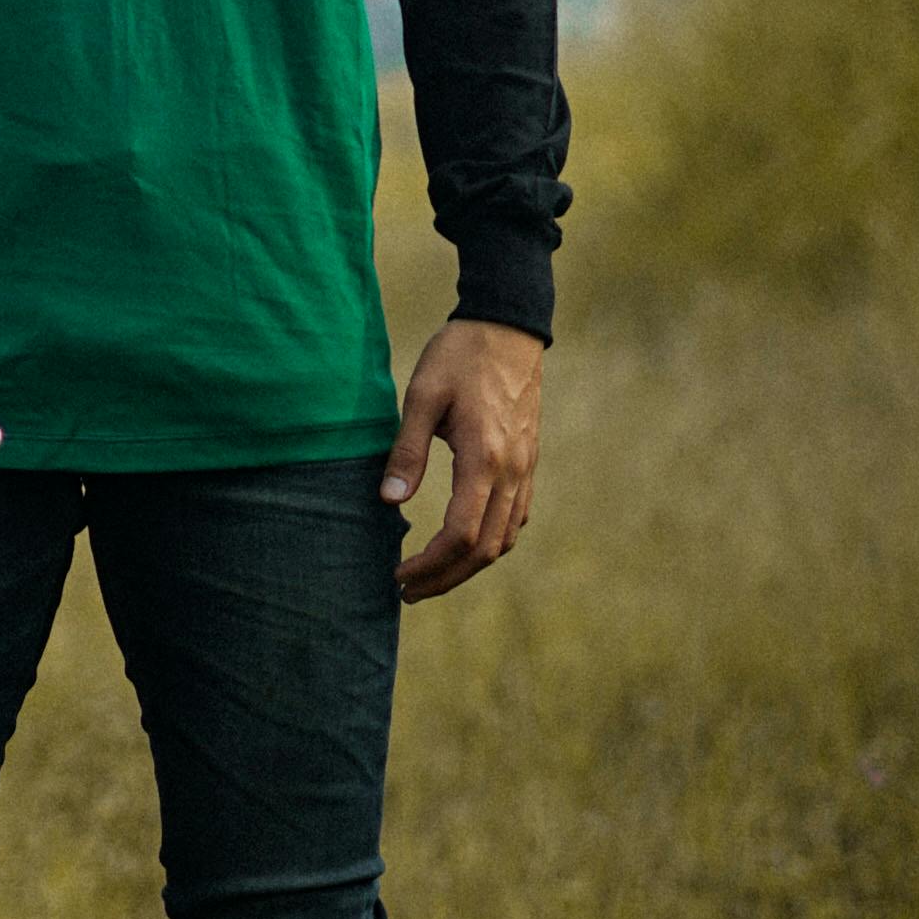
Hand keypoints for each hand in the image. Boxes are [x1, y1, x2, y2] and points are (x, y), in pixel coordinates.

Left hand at [383, 318, 543, 601]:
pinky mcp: (529, 462)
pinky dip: (491, 542)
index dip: (429, 565)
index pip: (460, 535)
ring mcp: (526, 469)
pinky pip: (516, 518)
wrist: (508, 326)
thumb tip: (389, 501)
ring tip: (432, 576)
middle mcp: (512, 472)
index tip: (398, 576)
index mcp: (484, 459)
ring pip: (505, 539)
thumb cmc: (459, 355)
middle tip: (408, 591)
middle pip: (485, 550)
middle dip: (446, 579)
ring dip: (469, 566)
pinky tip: (465, 544)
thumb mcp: (421, 395)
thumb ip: (406, 451)